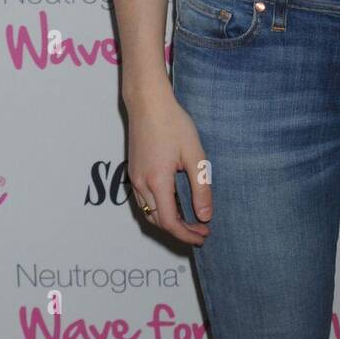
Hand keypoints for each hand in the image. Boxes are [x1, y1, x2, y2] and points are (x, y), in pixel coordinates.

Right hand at [127, 87, 212, 246]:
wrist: (148, 102)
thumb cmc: (173, 124)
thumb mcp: (195, 154)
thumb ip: (201, 187)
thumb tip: (205, 215)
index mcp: (157, 181)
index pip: (169, 222)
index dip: (186, 234)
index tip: (203, 236)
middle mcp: (141, 183)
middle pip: (158, 221)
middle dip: (179, 230)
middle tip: (201, 229)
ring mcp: (135, 177)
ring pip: (149, 213)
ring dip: (168, 221)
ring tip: (190, 219)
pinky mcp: (134, 170)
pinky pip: (144, 200)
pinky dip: (159, 208)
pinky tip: (175, 202)